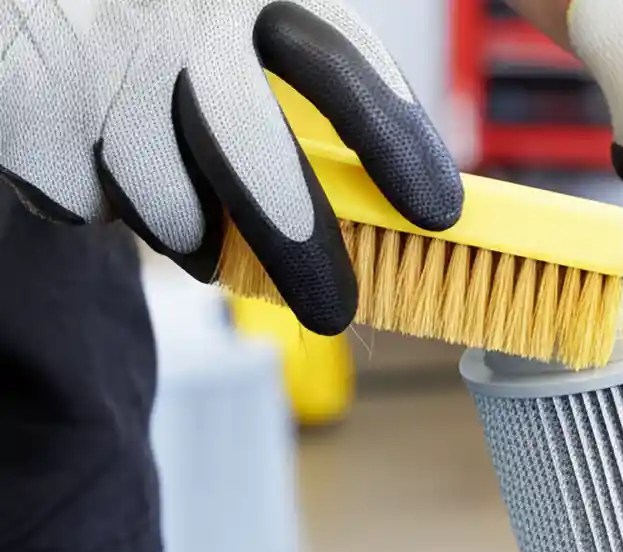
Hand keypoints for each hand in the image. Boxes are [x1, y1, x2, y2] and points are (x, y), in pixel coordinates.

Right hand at [0, 0, 461, 334]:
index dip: (395, 141)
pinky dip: (102, 204)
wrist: (30, 2)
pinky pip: (89, 208)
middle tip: (333, 307)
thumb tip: (411, 200)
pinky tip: (99, 157)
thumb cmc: (156, 24)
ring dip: (190, 228)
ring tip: (182, 196)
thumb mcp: (239, 21)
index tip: (438, 213)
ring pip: (174, 210)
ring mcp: (97, 66)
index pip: (342, 64)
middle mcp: (174, 16)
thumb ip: (311, 83)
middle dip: (305, 254)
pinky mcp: (26, 114)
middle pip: (259, 166)